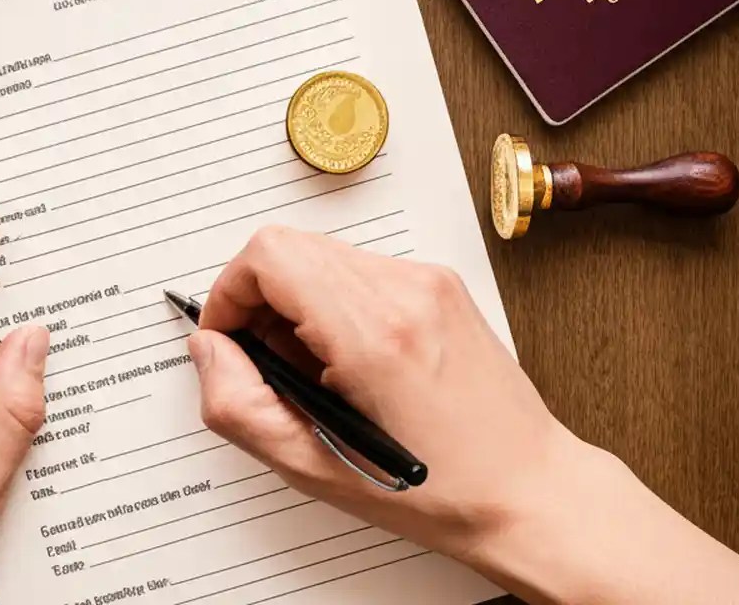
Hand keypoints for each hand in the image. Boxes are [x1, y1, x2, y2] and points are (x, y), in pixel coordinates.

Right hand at [189, 226, 738, 603]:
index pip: (270, 255)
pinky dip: (334, 304)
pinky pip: (360, 270)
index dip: (229, 293)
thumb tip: (212, 349)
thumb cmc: (440, 490)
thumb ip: (240, 405)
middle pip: (291, 247)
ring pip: (323, 255)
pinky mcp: (441, 285)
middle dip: (260, 301)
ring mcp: (429, 283)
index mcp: (374, 334)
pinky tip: (348, 362)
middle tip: (273, 365)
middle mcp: (407, 292)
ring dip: (297, 303)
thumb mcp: (315, 468)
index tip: (229, 336)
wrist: (527, 491)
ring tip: (315, 372)